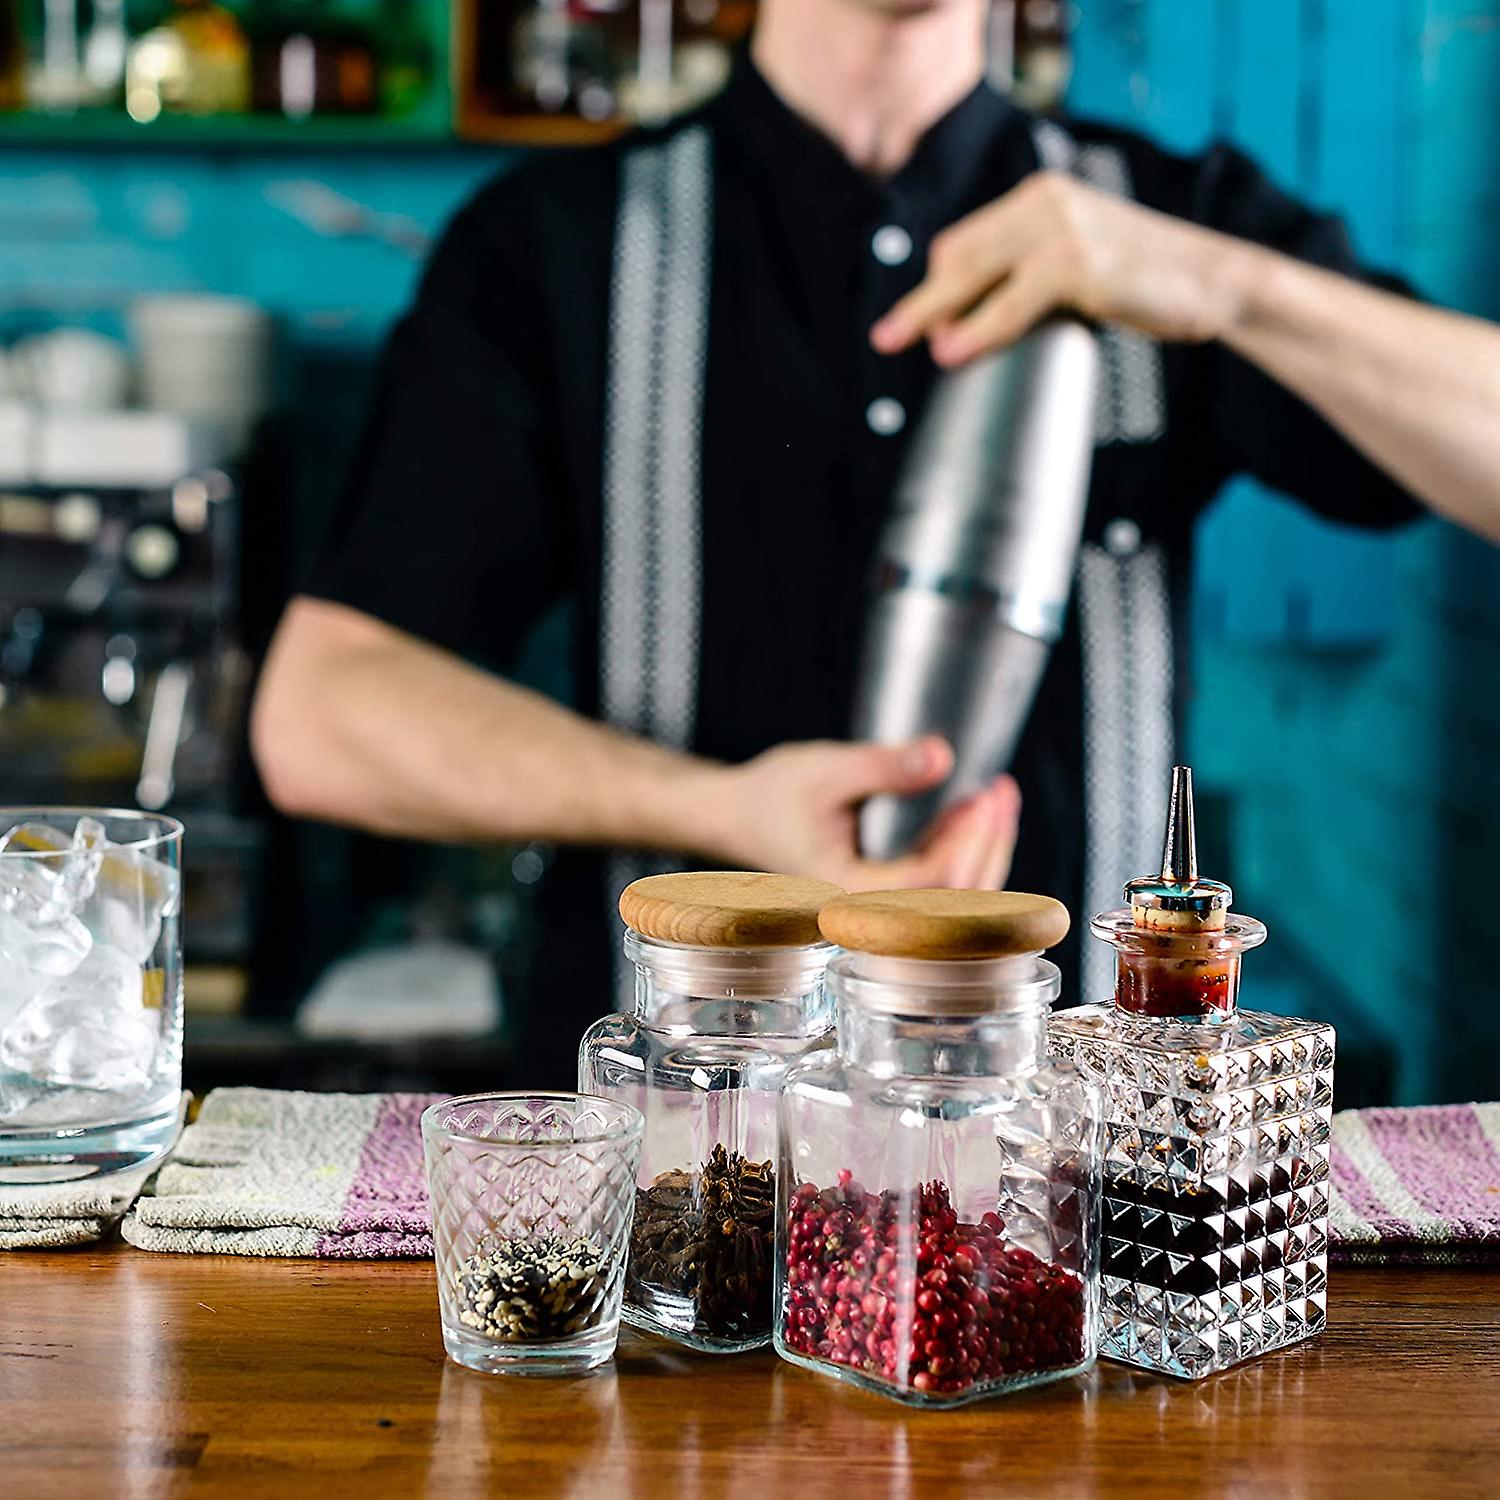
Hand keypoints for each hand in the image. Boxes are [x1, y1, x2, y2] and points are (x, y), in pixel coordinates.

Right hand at [708, 734, 1020, 891]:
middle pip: (957, 899)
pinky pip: (945, 887)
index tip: (983, 797)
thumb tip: (943, 757)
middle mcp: (873, 914)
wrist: (739, 816)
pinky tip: (980, 815)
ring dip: (986, 848)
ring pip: (958, 898)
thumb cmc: (771, 796)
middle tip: (999, 791)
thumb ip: (882, 766)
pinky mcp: (893, 894)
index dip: (968, 842)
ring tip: (998, 796)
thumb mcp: (824, 770)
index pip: (933, 884)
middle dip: (988, 843)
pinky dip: (969, 851)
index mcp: (852, 895)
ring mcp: (885, 909)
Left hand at [870, 171, 1259, 366]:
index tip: (916, 321)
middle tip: (886, 338)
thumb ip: (1030, 282)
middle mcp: (1043, 203)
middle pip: (959, 255)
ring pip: (973, 276)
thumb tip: (964, 329)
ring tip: (904, 345)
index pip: (966, 240)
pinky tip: (953, 351)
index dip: (937, 285)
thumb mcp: (1079, 269)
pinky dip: (977, 331)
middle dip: (921, 301)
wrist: (1212, 280)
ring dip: (935, 315)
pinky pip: (1009, 305)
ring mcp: (1060, 230)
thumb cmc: (1144, 284)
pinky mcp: (1076, 264)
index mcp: (1040, 198)